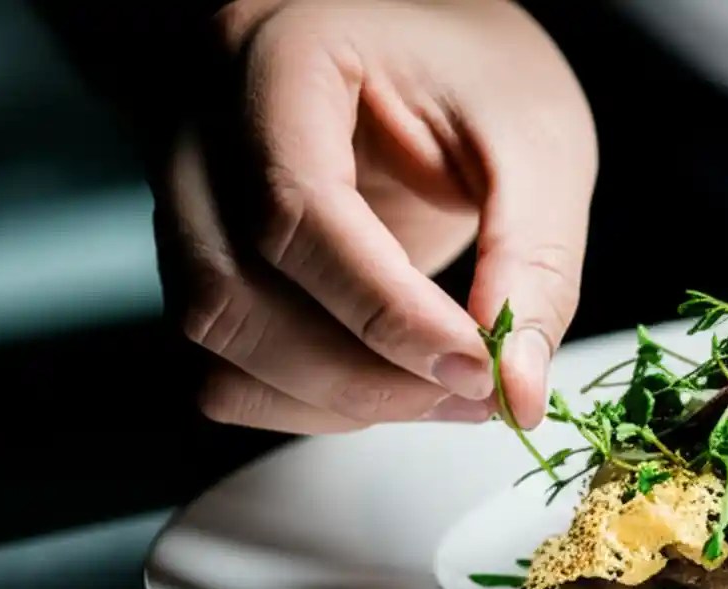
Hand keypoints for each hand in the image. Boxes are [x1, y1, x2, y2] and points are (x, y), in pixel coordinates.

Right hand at [148, 0, 596, 433]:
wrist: (438, 54)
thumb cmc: (485, 74)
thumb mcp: (538, 143)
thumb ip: (534, 263)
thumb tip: (517, 390)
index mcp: (284, 54)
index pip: (296, 206)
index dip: (385, 311)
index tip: (476, 367)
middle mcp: (205, 120)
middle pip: (233, 288)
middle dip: (361, 372)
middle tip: (472, 392)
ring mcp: (188, 190)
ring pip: (213, 336)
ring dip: (332, 395)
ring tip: (440, 390)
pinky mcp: (205, 250)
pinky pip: (218, 360)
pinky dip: (304, 396)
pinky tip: (387, 379)